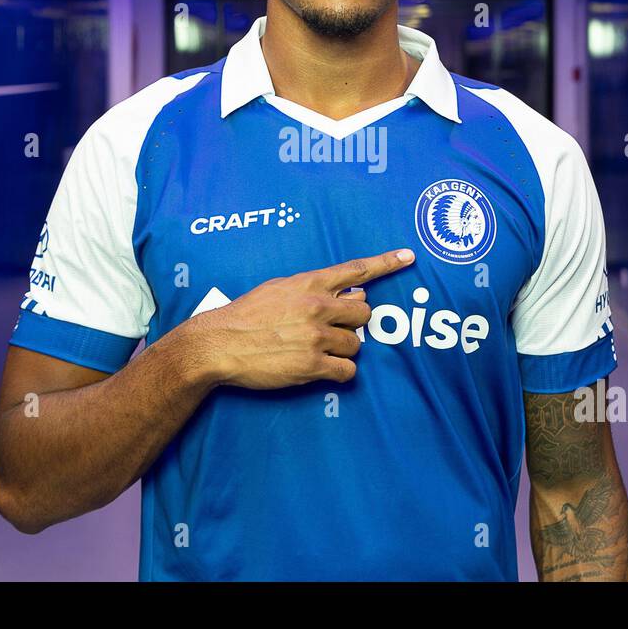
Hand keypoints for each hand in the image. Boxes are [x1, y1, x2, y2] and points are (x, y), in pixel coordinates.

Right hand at [194, 248, 415, 389]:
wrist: (219, 343)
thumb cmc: (246, 315)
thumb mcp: (279, 288)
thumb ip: (314, 288)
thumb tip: (350, 292)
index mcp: (309, 284)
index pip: (356, 269)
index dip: (387, 262)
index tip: (409, 256)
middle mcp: (318, 307)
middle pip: (364, 314)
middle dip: (354, 324)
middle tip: (332, 330)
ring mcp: (316, 337)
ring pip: (357, 344)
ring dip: (344, 350)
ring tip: (318, 351)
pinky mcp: (313, 365)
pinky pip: (347, 370)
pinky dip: (340, 372)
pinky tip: (324, 370)